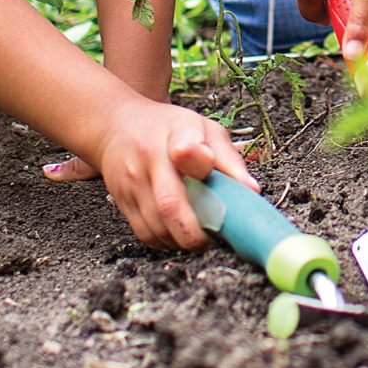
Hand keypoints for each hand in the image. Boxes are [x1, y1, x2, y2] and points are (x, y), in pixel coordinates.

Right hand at [45, 95, 255, 249]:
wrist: (117, 126)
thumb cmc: (167, 128)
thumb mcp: (203, 128)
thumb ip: (227, 157)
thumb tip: (251, 190)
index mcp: (176, 134)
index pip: (188, 150)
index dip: (203, 170)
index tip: (223, 190)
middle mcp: (149, 160)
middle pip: (170, 205)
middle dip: (199, 231)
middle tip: (218, 235)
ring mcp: (132, 183)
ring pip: (158, 226)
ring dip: (185, 239)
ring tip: (204, 235)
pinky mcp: (122, 202)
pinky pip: (146, 234)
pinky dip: (168, 242)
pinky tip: (180, 234)